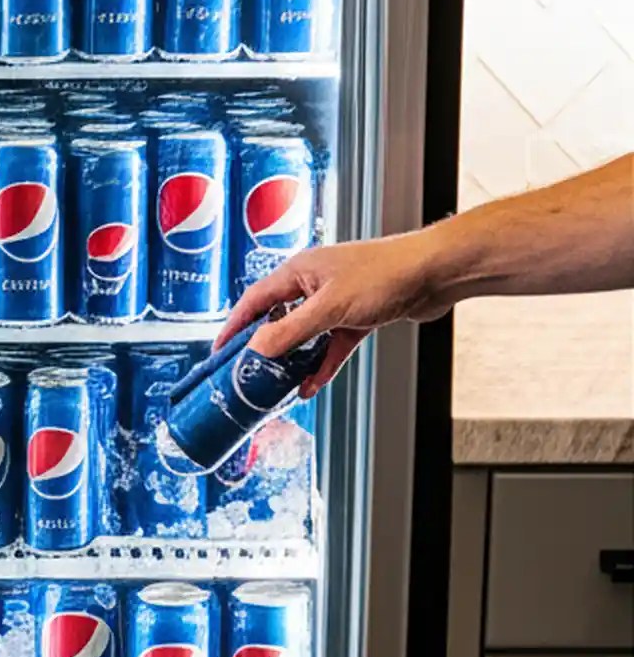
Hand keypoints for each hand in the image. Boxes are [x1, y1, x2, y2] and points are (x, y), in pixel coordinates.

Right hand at [213, 231, 452, 397]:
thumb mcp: (330, 307)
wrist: (436, 273)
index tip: (220, 349)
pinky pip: (331, 345)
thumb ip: (292, 331)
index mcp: (299, 271)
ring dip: (294, 361)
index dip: (235, 325)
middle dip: (264, 346)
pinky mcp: (358, 317)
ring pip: (306, 336)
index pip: (255, 300)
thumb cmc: (385, 274)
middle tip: (246, 372)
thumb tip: (257, 349)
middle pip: (278, 319)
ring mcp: (337, 301)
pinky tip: (312, 384)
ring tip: (277, 385)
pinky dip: (322, 364)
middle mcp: (314, 284)